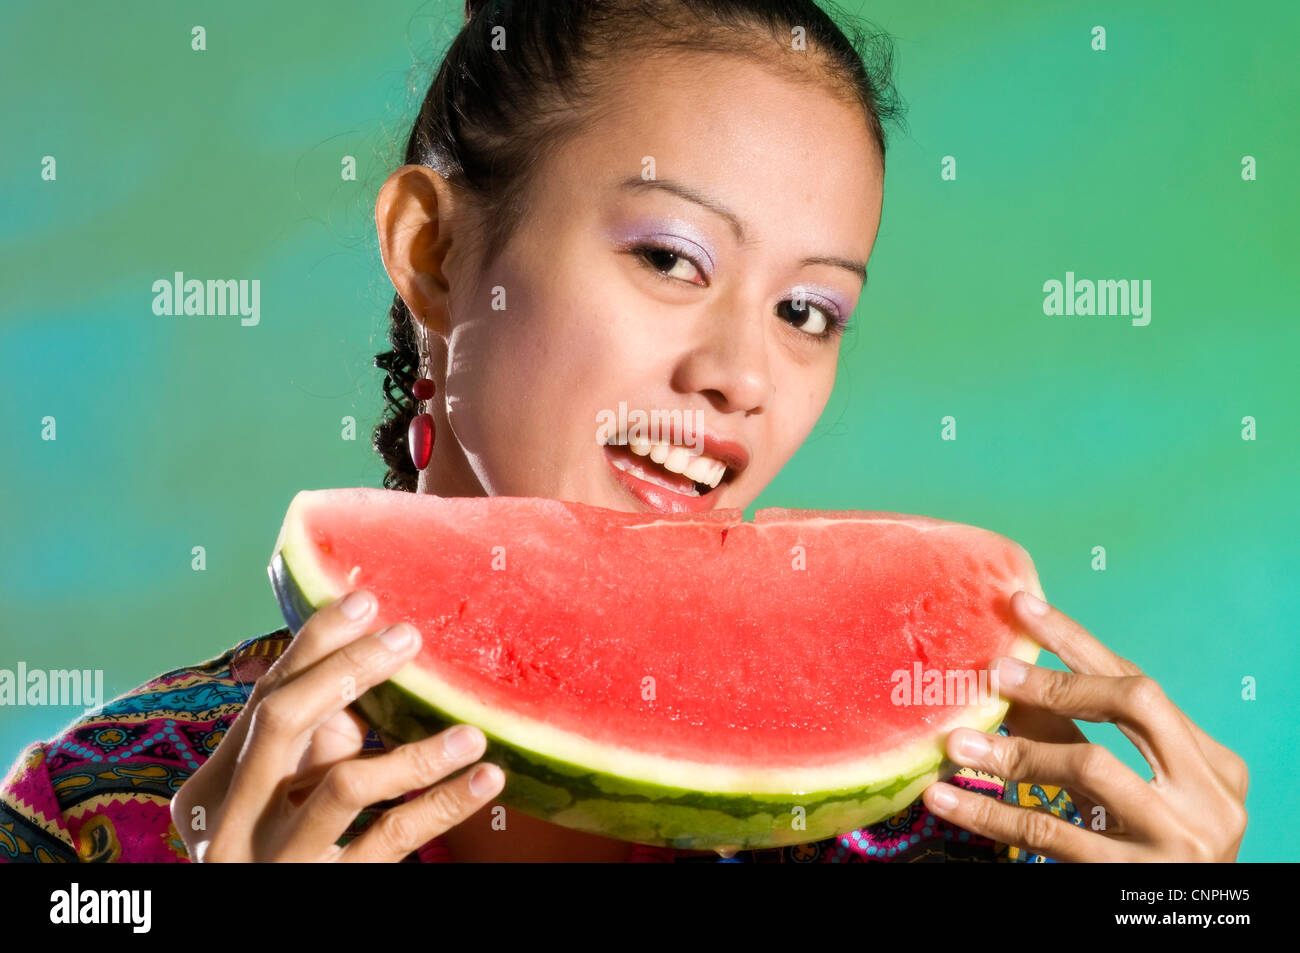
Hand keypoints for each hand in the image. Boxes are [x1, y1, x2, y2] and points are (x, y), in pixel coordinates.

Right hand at [171, 590, 504, 860]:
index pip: (265, 696)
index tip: (364, 599)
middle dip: (346, 667)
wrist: (256, 932)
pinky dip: (444, 803)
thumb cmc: (284, 850)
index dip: (314, 644)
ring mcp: (275, 860)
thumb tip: (365, 668)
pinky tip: (486, 778)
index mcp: (214, 787)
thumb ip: (310, 742)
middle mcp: (231, 821)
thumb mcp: (279, 798)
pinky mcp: (324, 890)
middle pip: (284, 720)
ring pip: (345, 784)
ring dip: (417, 752)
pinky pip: (392, 838)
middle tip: (408, 635)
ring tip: (472, 733)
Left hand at [922, 590, 1248, 861]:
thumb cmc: (1155, 852)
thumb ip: (1089, 740)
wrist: (1186, 927)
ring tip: (958, 740)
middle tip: (995, 670)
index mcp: (1213, 765)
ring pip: (1088, 766)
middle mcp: (1206, 795)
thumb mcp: (1140, 791)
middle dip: (1060, 679)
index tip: (1023, 608)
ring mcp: (1176, 837)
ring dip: (1014, 748)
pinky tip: (945, 797)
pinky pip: (1046, 831)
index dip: (1077, 643)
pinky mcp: (1131, 877)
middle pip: (1131, 704)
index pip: (1138, 685)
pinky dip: (988, 813)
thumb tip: (1009, 681)